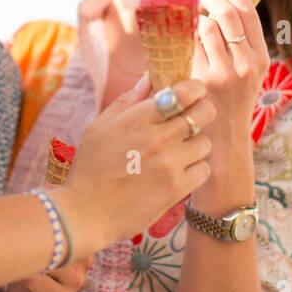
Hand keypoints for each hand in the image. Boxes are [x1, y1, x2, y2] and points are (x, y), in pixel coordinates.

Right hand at [59, 76, 213, 255]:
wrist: (86, 212)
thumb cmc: (90, 167)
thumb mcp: (100, 126)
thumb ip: (128, 100)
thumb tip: (150, 78)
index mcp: (138, 118)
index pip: (183, 92)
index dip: (195, 88)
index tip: (194, 92)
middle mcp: (158, 138)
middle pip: (204, 113)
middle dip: (203, 110)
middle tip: (194, 117)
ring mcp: (169, 164)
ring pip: (205, 142)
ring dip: (196, 143)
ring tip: (180, 150)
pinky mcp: (176, 189)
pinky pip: (203, 170)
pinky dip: (195, 169)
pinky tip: (179, 171)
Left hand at [194, 0, 269, 135]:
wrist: (225, 139)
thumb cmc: (233, 100)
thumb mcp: (248, 73)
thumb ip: (240, 44)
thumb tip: (221, 7)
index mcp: (261, 57)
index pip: (249, 11)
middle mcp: (246, 63)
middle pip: (227, 13)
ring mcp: (224, 73)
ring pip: (206, 27)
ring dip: (196, 16)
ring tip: (194, 19)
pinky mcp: (202, 81)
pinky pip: (189, 46)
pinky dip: (184, 36)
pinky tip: (183, 37)